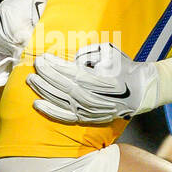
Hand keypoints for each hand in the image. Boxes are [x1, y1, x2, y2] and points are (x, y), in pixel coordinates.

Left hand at [28, 44, 158, 123]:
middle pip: (65, 87)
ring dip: (44, 90)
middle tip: (36, 64)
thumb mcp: (110, 53)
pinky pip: (65, 117)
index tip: (44, 57)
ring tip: (32, 79)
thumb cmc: (123, 68)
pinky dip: (50, 111)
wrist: (139, 91)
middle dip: (47, 75)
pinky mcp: (87, 118)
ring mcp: (90, 111)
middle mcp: (96, 99)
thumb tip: (72, 59)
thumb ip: (89, 53)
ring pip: (62, 101)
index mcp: (103, 82)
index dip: (57, 66)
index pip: (74, 74)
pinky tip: (37, 103)